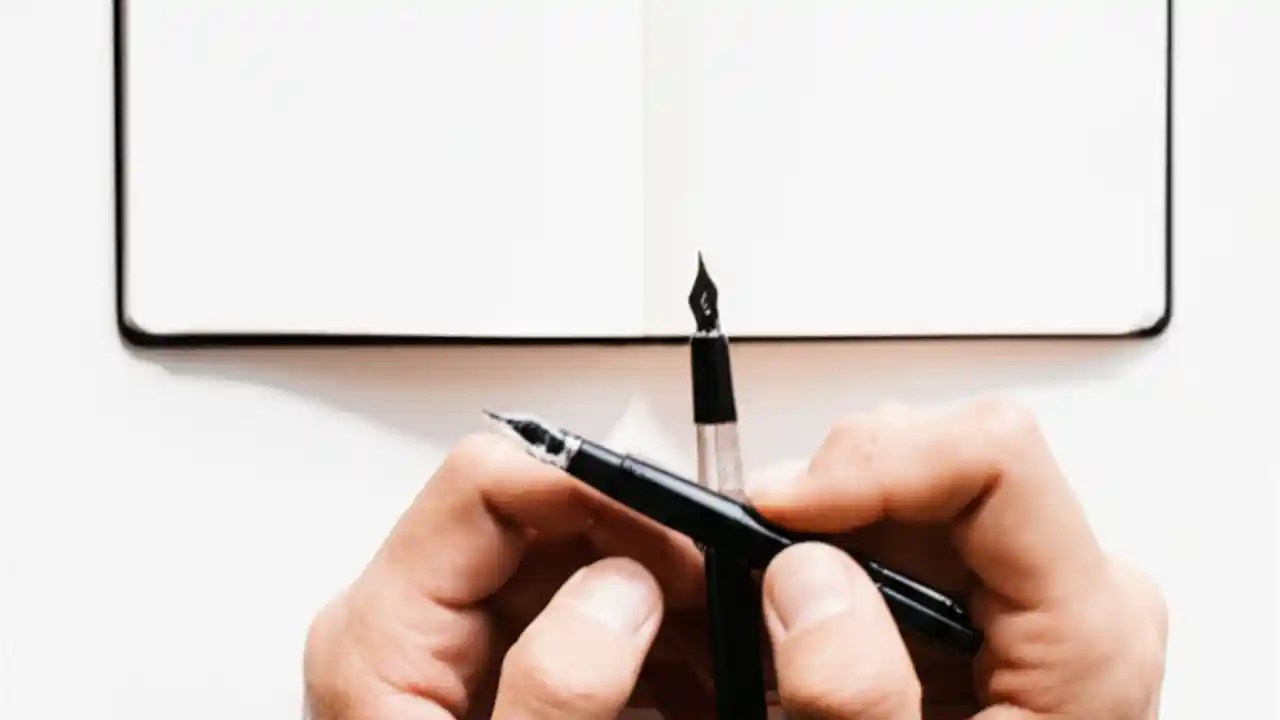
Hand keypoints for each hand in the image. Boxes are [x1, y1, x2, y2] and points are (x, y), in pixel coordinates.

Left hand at [303, 434, 716, 718]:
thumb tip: (622, 588)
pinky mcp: (496, 675)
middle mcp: (413, 623)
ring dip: (659, 596)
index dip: (588, 489)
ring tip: (723, 643)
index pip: (486, 486)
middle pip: (540, 521)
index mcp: (385, 632)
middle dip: (644, 548)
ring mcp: (455, 647)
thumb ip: (557, 690)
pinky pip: (581, 618)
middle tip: (719, 593)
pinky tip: (697, 679)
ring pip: (574, 566)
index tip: (672, 529)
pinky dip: (650, 642)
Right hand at [751, 398, 1167, 718]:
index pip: (998, 460)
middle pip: (945, 453)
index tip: (781, 507)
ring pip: (916, 472)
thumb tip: (804, 576)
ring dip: (828, 516)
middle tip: (760, 558)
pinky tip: (812, 597)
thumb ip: (858, 700)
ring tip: (781, 595)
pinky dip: (836, 536)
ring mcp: (1035, 581)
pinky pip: (905, 514)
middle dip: (833, 492)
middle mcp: (1077, 587)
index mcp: (1088, 633)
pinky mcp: (994, 586)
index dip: (876, 460)